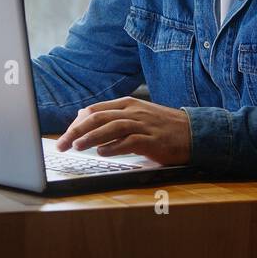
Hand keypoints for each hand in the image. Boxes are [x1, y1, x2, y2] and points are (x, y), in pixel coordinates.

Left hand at [55, 96, 191, 164]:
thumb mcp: (136, 115)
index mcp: (127, 104)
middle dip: (76, 131)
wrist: (193, 132)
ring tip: (77, 147)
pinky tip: (102, 153)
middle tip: (62, 144)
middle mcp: (133, 112)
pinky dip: (114, 147)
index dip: (76, 123)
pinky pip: (129, 141)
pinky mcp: (152, 140)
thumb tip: (83, 115)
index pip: (94, 110)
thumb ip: (111, 115)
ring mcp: (143, 125)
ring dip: (91, 137)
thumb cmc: (162, 126)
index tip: (65, 136)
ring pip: (111, 127)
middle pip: (98, 117)